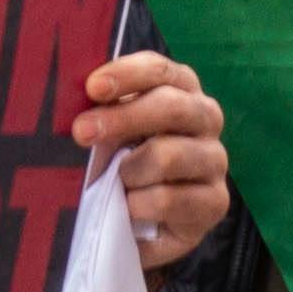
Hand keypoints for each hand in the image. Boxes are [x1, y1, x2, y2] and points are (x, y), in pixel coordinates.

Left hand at [68, 49, 231, 270]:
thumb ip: (103, 112)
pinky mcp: (216, 200)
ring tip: (114, 182)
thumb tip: (76, 105)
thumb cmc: (126, 161)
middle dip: (122, 118)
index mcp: (181, 89)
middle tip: (82, 132)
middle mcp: (206, 117)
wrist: (148, 221)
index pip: (159, 70)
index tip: (93, 87)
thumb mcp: (113, 131)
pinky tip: (129, 207)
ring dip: (129, 170)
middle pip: (171, 106)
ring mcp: (215, 159)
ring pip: (169, 156)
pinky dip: (139, 204)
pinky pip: (169, 199)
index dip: (127, 75)